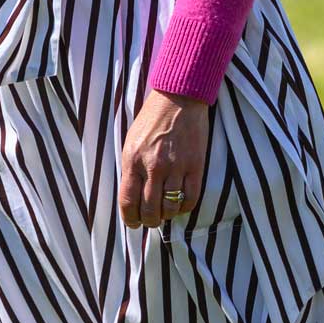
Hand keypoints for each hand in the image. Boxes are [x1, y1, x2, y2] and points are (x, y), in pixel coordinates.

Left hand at [118, 89, 209, 228]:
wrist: (178, 98)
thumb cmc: (152, 120)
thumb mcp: (132, 142)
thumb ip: (132, 169)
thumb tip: (133, 197)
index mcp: (133, 160)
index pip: (128, 201)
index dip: (130, 219)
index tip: (133, 223)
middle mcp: (153, 166)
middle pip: (150, 209)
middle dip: (149, 221)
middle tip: (151, 220)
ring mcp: (176, 166)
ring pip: (170, 207)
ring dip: (167, 215)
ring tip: (165, 212)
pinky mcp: (195, 165)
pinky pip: (190, 198)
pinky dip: (184, 207)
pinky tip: (180, 204)